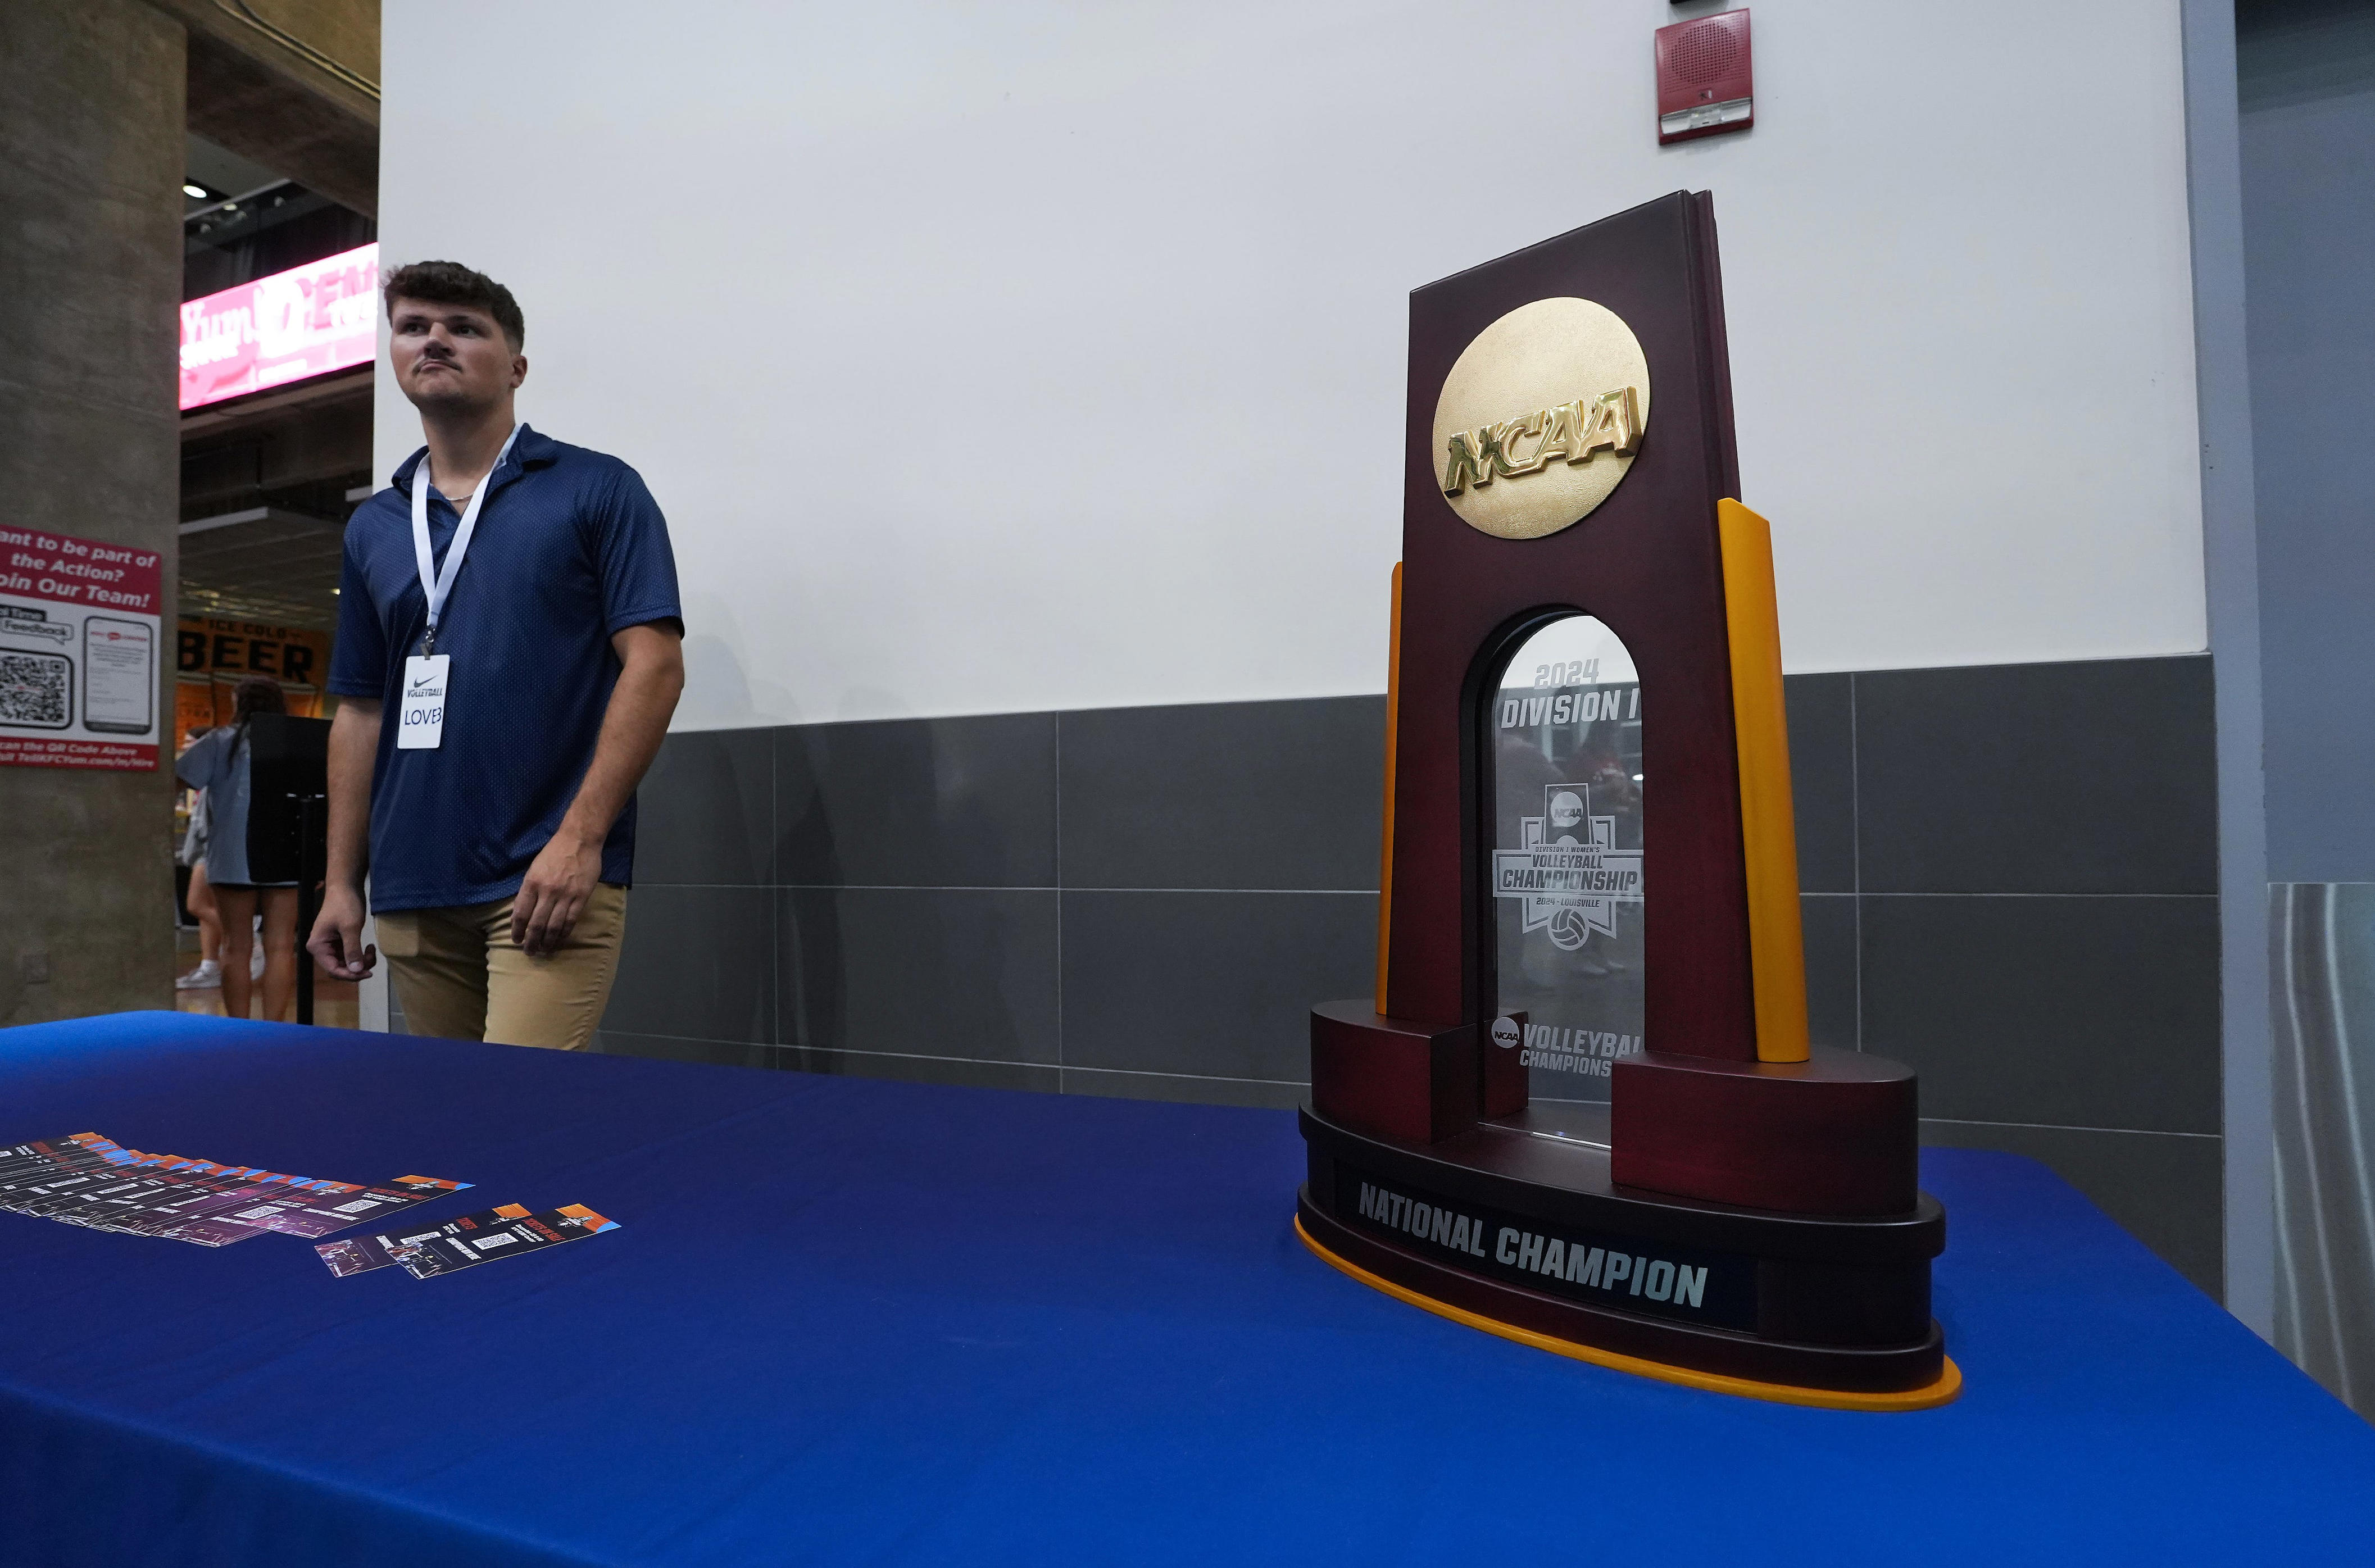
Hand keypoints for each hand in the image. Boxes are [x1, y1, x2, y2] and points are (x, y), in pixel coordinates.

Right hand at [308, 884, 376, 979]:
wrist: (346, 887)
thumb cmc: (345, 904)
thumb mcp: (350, 928)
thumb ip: (352, 950)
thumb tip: (356, 970)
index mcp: (318, 946)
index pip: (333, 969)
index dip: (350, 975)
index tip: (367, 973)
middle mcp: (321, 948)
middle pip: (339, 968)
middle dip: (357, 967)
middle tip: (372, 958)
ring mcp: (331, 945)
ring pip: (347, 963)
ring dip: (361, 961)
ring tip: (372, 950)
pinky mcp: (340, 941)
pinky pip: (350, 955)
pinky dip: (360, 954)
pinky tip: (369, 947)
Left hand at [512, 831, 602, 956]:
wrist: (579, 841)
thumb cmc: (553, 853)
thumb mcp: (534, 869)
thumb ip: (528, 890)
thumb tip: (521, 913)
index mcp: (531, 883)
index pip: (521, 913)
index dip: (517, 930)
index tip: (516, 940)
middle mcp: (547, 891)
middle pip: (536, 924)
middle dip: (531, 941)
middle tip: (529, 952)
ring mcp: (565, 895)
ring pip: (554, 926)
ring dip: (548, 941)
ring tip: (544, 951)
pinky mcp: (581, 897)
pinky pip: (571, 920)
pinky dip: (564, 933)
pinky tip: (560, 940)